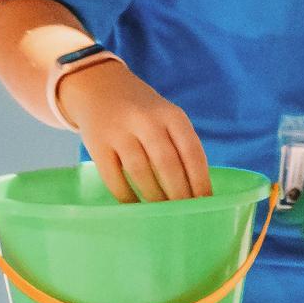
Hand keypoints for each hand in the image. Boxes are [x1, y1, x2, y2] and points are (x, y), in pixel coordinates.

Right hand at [57, 60, 212, 201]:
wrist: (99, 87)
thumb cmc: (143, 112)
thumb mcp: (167, 117)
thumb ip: (180, 146)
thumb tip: (197, 192)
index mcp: (171, 115)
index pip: (192, 152)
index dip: (200, 180)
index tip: (206, 203)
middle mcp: (146, 120)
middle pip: (167, 164)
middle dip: (179, 194)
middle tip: (185, 214)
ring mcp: (119, 132)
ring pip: (140, 172)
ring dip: (154, 197)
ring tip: (163, 214)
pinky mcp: (97, 145)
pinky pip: (114, 178)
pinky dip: (126, 197)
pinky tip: (136, 207)